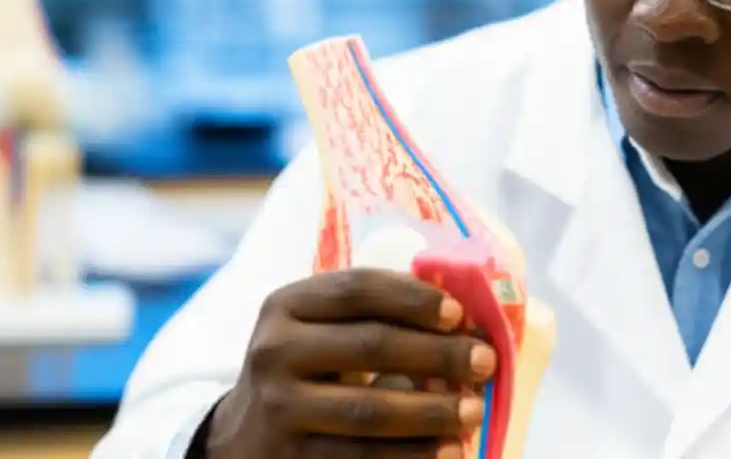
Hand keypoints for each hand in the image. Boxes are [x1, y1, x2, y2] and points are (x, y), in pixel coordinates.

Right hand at [204, 269, 497, 457]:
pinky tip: (446, 451)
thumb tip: (466, 315)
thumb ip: (374, 314)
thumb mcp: (318, 329)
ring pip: (370, 410)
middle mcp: (275, 352)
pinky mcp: (291, 458)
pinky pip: (362, 458)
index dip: (414, 297)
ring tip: (473, 412)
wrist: (245, 437)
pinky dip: (411, 456)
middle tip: (485, 362)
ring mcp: (279, 409)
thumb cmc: (307, 368)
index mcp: (287, 305)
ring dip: (432, 412)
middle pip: (371, 345)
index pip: (358, 289)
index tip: (459, 313)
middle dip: (438, 354)